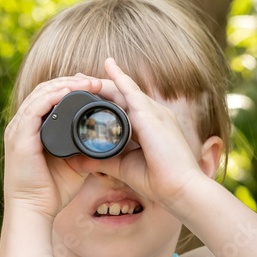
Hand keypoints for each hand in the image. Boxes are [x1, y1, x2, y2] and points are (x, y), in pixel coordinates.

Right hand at [2, 74, 104, 218]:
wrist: (33, 210)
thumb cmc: (50, 192)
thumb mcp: (73, 165)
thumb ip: (84, 151)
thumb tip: (105, 143)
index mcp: (32, 130)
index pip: (49, 97)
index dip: (69, 87)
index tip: (93, 86)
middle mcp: (22, 125)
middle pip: (45, 90)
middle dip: (70, 81)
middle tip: (94, 80)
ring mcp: (18, 130)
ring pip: (40, 94)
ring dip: (65, 85)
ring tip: (88, 82)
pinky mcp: (19, 137)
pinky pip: (35, 108)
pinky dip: (53, 96)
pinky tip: (70, 92)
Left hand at [90, 58, 207, 207]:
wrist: (179, 189)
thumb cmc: (159, 180)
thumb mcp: (123, 166)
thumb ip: (102, 159)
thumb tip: (79, 160)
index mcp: (148, 126)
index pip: (122, 107)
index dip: (103, 100)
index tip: (82, 95)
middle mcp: (152, 115)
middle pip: (121, 95)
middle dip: (99, 86)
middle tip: (77, 79)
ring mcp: (154, 112)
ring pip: (124, 90)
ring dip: (103, 82)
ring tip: (82, 76)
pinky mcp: (153, 115)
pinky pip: (133, 91)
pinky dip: (120, 79)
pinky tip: (108, 67)